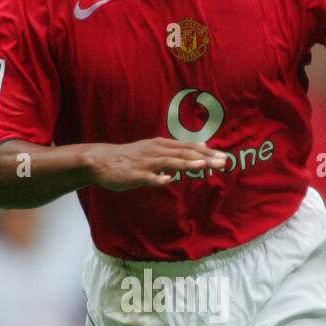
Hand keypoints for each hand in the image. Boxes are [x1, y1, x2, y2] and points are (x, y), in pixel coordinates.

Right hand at [85, 138, 227, 190]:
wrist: (101, 160)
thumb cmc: (131, 157)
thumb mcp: (156, 149)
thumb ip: (177, 150)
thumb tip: (202, 147)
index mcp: (162, 145)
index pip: (188, 147)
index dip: (207, 152)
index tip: (224, 156)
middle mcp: (156, 151)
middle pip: (183, 153)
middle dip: (204, 157)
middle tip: (222, 161)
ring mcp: (145, 162)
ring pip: (168, 162)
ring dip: (185, 163)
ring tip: (201, 165)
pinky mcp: (133, 174)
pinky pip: (146, 177)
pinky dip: (156, 178)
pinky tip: (166, 180)